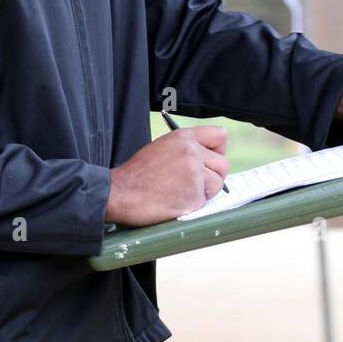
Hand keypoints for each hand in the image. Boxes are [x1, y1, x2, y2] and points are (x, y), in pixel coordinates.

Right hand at [105, 126, 228, 225]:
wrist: (120, 193)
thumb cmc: (138, 174)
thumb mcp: (162, 148)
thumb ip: (187, 149)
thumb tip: (208, 159)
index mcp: (184, 138)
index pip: (220, 136)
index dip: (218, 150)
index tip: (211, 161)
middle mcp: (192, 153)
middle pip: (223, 164)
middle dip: (213, 176)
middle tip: (195, 184)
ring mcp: (194, 174)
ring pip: (217, 184)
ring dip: (204, 192)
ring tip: (180, 193)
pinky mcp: (193, 196)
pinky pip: (205, 202)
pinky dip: (193, 205)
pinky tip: (174, 202)